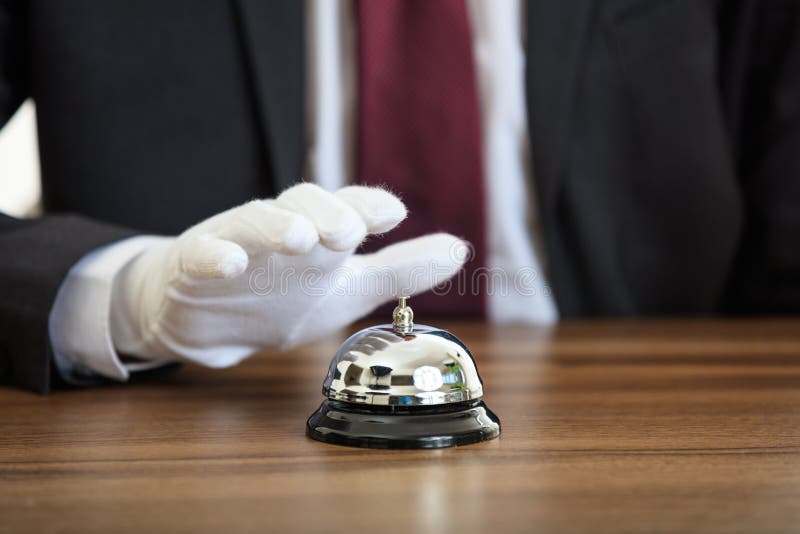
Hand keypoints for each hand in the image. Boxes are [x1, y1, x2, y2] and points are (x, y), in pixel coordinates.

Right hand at [109, 183, 465, 366]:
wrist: (207, 319)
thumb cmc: (281, 295)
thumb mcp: (347, 288)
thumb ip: (400, 270)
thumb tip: (460, 249)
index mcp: (319, 231)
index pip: (346, 208)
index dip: (368, 206)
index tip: (396, 214)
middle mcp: (280, 229)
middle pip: (302, 204)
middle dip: (327, 213)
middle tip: (348, 232)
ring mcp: (235, 243)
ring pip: (254, 222)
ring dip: (277, 227)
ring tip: (299, 238)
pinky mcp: (194, 265)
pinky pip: (202, 255)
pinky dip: (217, 256)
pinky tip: (233, 264)